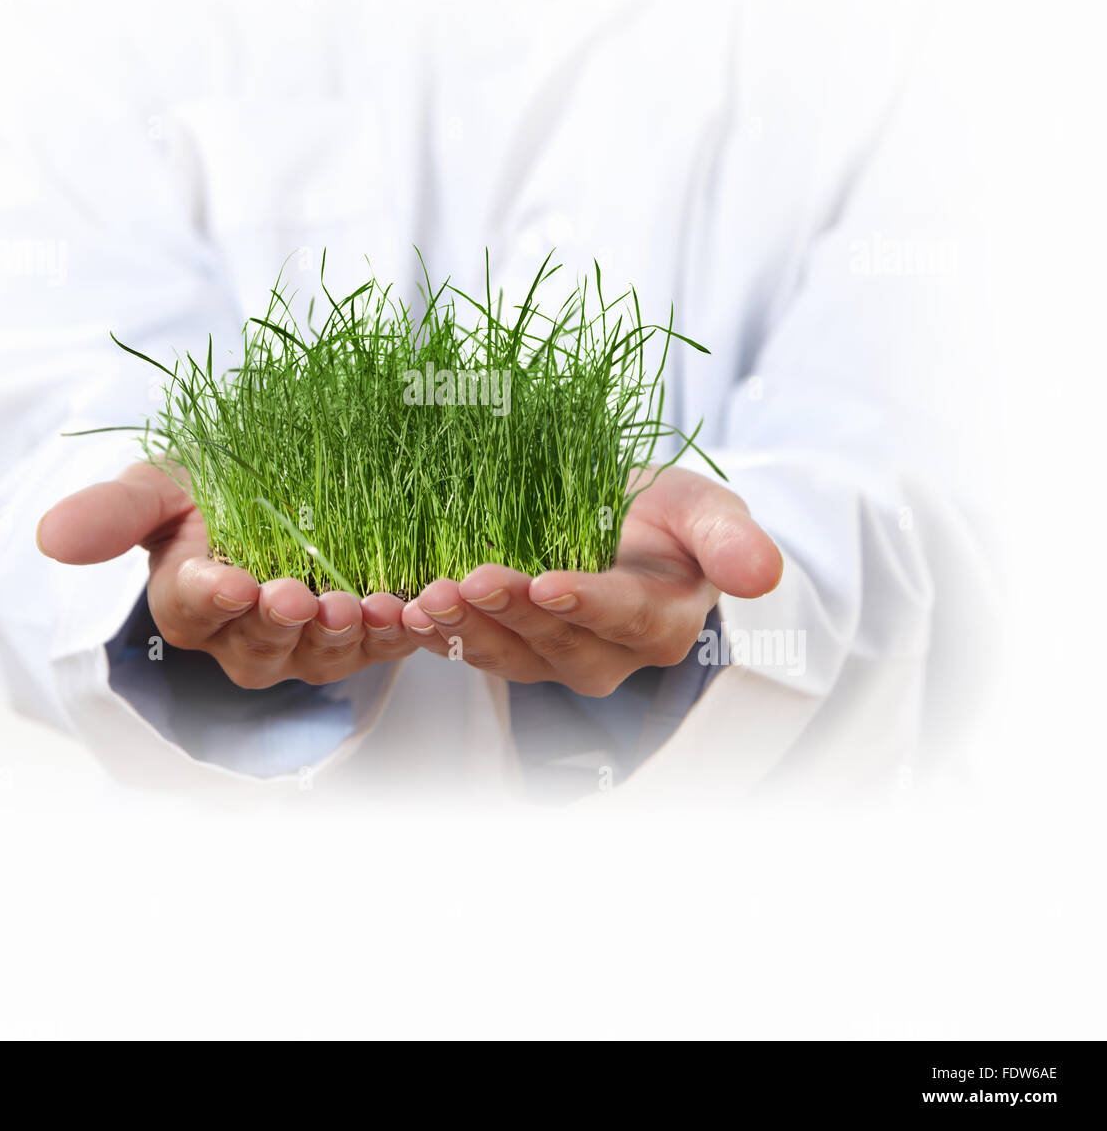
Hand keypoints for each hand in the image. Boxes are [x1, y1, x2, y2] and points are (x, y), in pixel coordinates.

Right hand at [36, 462, 415, 686]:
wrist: (280, 481)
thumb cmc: (210, 486)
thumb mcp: (162, 484)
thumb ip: (115, 511)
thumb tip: (51, 537)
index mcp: (191, 600)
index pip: (193, 608)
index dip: (212, 598)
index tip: (231, 582)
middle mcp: (248, 635)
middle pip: (260, 646)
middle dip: (279, 624)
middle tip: (296, 597)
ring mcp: (310, 640)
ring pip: (322, 656)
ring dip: (344, 636)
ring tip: (361, 606)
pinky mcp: (367, 630)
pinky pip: (384, 644)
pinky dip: (401, 631)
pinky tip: (416, 608)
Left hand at [397, 466, 782, 695]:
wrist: (624, 523)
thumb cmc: (669, 517)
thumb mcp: (706, 510)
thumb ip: (731, 538)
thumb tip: (764, 575)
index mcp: (658, 624)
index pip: (621, 618)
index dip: (586, 602)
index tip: (547, 581)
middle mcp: (604, 654)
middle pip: (554, 640)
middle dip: (510, 613)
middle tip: (469, 580)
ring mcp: (550, 655)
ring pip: (505, 651)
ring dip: (463, 627)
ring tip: (425, 597)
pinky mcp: (506, 644)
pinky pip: (469, 645)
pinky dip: (436, 631)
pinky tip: (402, 611)